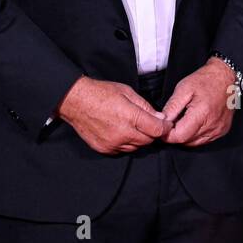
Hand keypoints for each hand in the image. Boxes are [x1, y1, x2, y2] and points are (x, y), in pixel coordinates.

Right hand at [56, 76, 172, 153]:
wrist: (76, 102)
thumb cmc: (101, 93)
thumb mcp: (127, 92)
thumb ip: (145, 106)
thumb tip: (160, 118)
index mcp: (130, 117)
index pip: (157, 130)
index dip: (165, 127)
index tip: (166, 124)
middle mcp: (122, 133)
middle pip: (148, 141)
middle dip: (152, 133)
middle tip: (149, 124)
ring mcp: (113, 143)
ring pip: (136, 147)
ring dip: (139, 139)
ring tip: (132, 126)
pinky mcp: (105, 149)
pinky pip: (122, 150)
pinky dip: (126, 143)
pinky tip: (121, 132)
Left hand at [160, 58, 236, 145]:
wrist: (226, 77)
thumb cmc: (205, 80)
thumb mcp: (183, 89)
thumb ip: (172, 107)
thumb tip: (162, 122)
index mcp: (202, 114)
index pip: (179, 136)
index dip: (168, 134)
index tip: (164, 126)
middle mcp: (212, 126)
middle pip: (186, 142)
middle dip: (176, 134)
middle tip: (173, 120)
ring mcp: (218, 130)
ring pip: (194, 143)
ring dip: (186, 135)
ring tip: (184, 119)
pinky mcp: (222, 131)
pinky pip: (203, 140)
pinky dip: (195, 135)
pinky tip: (195, 122)